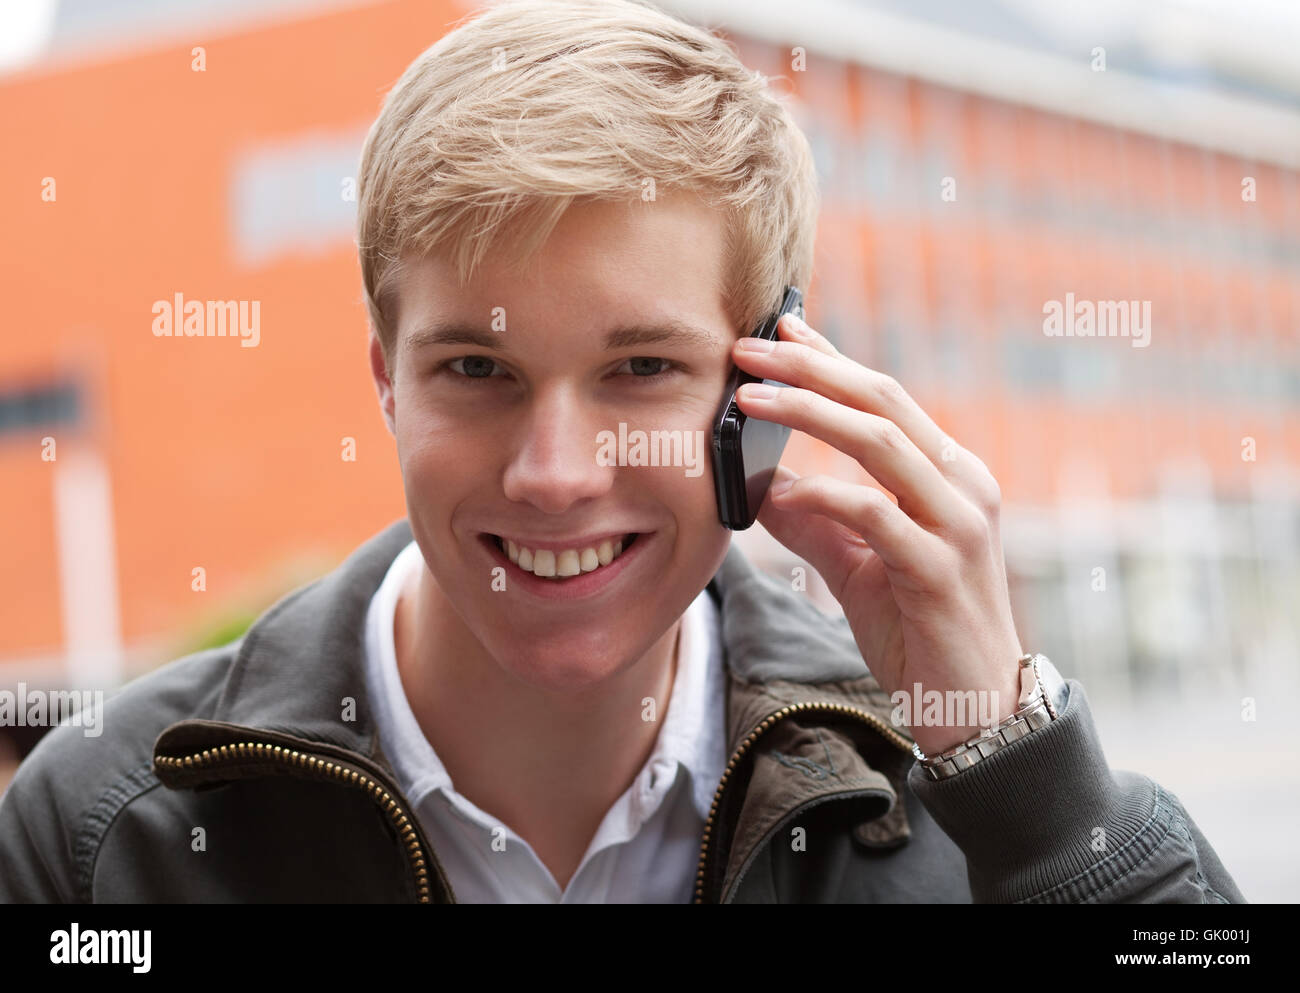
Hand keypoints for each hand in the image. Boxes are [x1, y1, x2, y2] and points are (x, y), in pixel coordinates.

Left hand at [731, 312, 1023, 755]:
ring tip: (750, 399)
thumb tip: (759, 485)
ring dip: (810, 412)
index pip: (883, 399)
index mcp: (946, 474)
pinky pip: (876, 515)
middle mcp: (961, 484)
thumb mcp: (857, 567)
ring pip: (882, 442)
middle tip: (748, 349)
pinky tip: (782, 491)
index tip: (780, 331)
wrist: (975, 710)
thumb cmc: (921, 631)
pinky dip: (825, 495)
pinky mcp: (941, 570)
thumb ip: (814, 523)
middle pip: (881, 401)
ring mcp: (958, 524)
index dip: (830, 361)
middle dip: (810, 369)